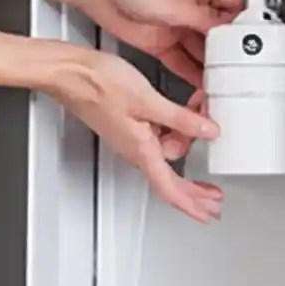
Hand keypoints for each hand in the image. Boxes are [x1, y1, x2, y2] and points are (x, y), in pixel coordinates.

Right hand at [45, 47, 224, 223]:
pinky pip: (160, 136)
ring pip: (169, 151)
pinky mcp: (130, 125)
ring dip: (189, 141)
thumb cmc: (97, 84)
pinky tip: (188, 116)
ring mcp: (133, 138)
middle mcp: (136, 149)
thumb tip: (209, 131)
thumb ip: (182, 119)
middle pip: (171, 178)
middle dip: (195, 190)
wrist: (69, 71)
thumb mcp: (149, 101)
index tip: (208, 215)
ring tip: (205, 122)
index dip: (191, 205)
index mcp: (141, 150)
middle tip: (215, 197)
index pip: (170, 189)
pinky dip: (178, 128)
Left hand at [80, 0, 244, 88]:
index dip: (247, 25)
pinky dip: (192, 74)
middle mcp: (191, 10)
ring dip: (210, 66)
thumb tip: (227, 35)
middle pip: (219, 35)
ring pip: (201, 51)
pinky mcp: (161, 43)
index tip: (259, 42)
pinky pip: (182, 62)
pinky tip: (202, 83)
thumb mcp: (181, 5)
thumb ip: (207, 22)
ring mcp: (176, 27)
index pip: (235, 8)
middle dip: (229, 52)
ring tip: (224, 82)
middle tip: (242, 69)